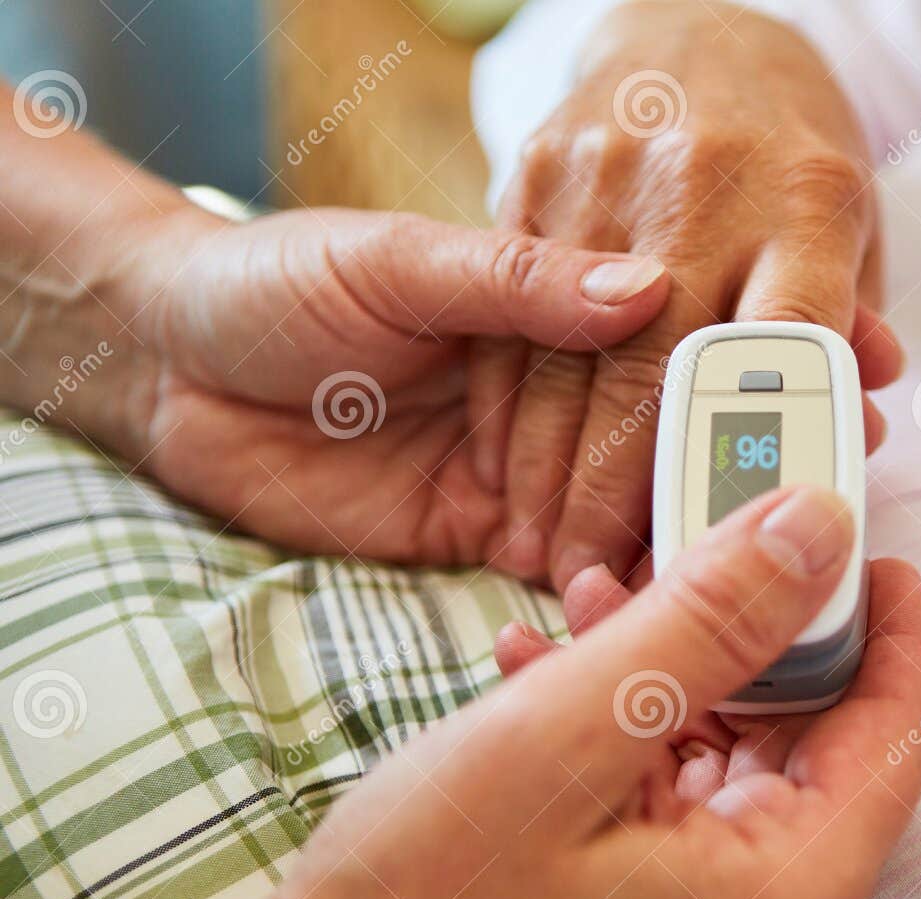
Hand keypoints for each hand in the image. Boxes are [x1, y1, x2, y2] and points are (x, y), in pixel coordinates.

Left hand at [91, 204, 669, 566]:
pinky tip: (610, 605)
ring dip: (636, 546)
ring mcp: (521, 464)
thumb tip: (647, 288)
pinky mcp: (477, 531)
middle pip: (640, 442)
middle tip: (717, 534)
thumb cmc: (275, 284)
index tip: (741, 433)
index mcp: (546, 302)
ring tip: (676, 584)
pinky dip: (582, 587)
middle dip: (668, 487)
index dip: (687, 394)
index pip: (646, 351)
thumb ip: (515, 280)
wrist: (171, 370)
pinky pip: (549, 565)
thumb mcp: (395, 264)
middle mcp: (550, 386)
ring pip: (607, 510)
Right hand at [228, 486, 920, 898]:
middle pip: (811, 759)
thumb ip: (705, 625)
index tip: (858, 548)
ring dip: (668, 697)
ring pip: (737, 791)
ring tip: (578, 633)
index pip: (895, 735)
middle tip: (671, 571)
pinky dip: (637, 766)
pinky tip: (556, 707)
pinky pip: (690, 843)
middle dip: (736, 649)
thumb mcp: (558, 742)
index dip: (884, 624)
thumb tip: (814, 532)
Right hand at [469, 0, 903, 589]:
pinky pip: (511, 311)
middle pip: (659, 369)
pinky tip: (505, 474)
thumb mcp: (848, 224)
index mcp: (805, 202)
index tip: (720, 543)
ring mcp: (612, 176)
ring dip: (554, 471)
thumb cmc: (788, 152)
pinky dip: (508, 405)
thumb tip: (860, 425)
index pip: (787, 342)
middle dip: (623, 495)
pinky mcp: (539, 173)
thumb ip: (846, 327)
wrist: (696, 33)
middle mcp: (706, 188)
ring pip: (571, 353)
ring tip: (550, 556)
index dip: (753, 454)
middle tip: (605, 584)